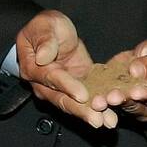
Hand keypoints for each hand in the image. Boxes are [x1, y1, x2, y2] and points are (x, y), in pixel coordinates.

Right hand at [15, 9, 115, 128]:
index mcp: (34, 68)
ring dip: (92, 114)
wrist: (55, 33)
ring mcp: (61, 89)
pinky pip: (87, 100)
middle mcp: (45, 85)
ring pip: (75, 105)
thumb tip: (43, 57)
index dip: (68, 87)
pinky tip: (112, 116)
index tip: (83, 95)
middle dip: (82, 110)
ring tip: (109, 122)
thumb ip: (45, 40)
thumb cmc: (46, 27)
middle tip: (98, 120)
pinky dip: (99, 108)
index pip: (52, 79)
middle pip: (63, 99)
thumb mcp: (45, 25)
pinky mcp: (77, 89)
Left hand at [88, 37, 146, 121]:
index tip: (136, 92)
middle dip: (123, 100)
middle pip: (136, 105)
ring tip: (98, 100)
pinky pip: (107, 99)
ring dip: (107, 103)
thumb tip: (136, 70)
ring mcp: (132, 107)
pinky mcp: (117, 102)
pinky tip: (89, 91)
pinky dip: (98, 94)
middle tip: (112, 98)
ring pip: (119, 106)